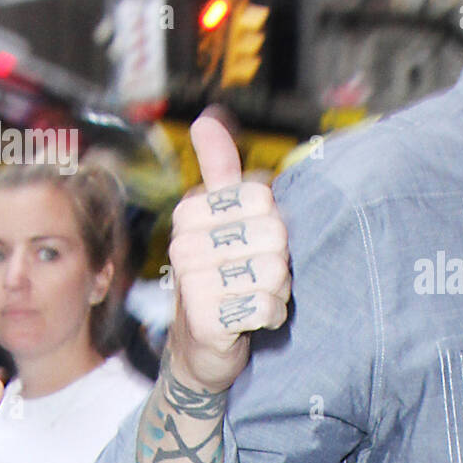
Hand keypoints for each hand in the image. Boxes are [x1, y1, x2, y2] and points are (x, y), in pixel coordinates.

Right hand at [167, 113, 290, 393]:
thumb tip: (209, 117)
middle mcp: (185, 243)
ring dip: (275, 291)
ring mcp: (191, 282)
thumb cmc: (221, 276)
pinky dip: (269, 317)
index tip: (250, 244)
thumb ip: (220, 169)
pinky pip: (267, 306)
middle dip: (277, 262)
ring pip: (274, 272)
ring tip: (250, 298)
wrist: (201, 346)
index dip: (273, 225)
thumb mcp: (221, 218)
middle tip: (253, 278)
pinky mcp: (205, 320)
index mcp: (191, 211)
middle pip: (275, 235)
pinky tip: (249, 321)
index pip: (265, 198)